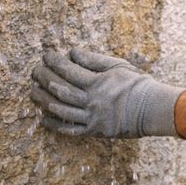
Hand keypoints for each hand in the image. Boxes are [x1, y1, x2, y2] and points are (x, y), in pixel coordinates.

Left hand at [30, 48, 183, 137]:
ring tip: (33, 91)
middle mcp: (92, 101)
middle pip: (61, 90)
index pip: (70, 71)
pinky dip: (54, 124)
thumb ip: (95, 60)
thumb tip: (72, 53)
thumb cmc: (137, 84)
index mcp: (99, 83)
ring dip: (43, 100)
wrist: (152, 109)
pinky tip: (44, 117)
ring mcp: (92, 118)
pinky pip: (69, 130)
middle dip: (44, 78)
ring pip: (60, 110)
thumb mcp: (119, 66)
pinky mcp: (93, 131)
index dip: (55, 62)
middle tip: (34, 70)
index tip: (46, 55)